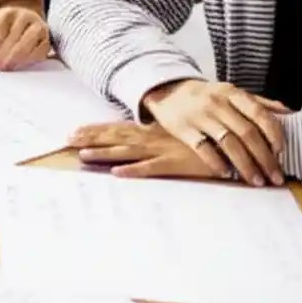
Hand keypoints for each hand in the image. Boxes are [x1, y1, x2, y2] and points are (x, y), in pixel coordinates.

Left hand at [0, 6, 52, 70]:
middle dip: (1, 53)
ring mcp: (38, 27)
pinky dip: (30, 59)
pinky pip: (40, 50)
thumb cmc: (4, 28)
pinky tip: (20, 67)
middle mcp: (24, 18)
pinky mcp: (47, 40)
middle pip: (13, 36)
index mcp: (7, 14)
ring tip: (5, 68)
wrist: (27, 18)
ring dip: (15, 57)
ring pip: (28, 42)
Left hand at [69, 122, 234, 179]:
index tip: (75, 130)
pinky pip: (151, 169)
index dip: (96, 130)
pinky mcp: (175, 164)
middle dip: (91, 138)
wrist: (234, 141)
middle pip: (116, 137)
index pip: (119, 128)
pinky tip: (118, 173)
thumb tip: (146, 137)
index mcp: (153, 132)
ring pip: (128, 152)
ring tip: (82, 156)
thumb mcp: (180, 134)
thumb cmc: (207, 139)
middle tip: (67, 139)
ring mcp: (163, 150)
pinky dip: (134, 171)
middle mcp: (154, 139)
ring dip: (105, 154)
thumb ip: (164, 136)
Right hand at [141, 79, 291, 186]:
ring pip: (228, 143)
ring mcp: (199, 116)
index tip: (282, 152)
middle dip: (264, 158)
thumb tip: (289, 113)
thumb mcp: (231, 92)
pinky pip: (203, 149)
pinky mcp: (183, 129)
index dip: (274, 134)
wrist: (167, 90)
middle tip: (275, 177)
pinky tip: (227, 173)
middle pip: (247, 133)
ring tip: (257, 181)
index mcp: (232, 93)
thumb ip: (258, 102)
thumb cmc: (205, 95)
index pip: (259, 113)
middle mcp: (217, 103)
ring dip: (246, 165)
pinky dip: (217, 163)